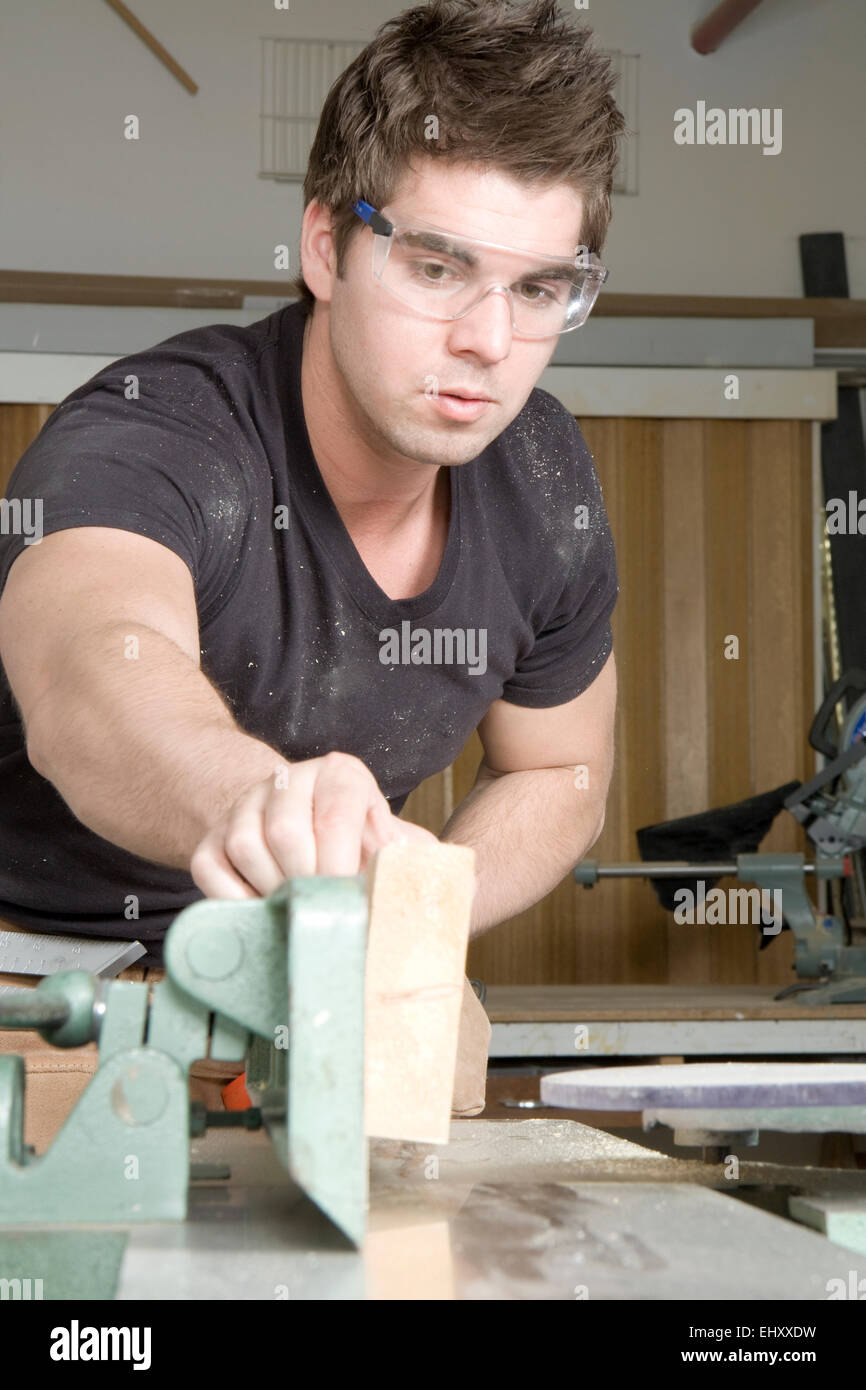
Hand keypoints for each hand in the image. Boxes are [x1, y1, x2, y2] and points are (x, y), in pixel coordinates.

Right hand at [189, 751, 437, 897]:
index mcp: (340, 774)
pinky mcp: (212, 838)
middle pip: (285, 832)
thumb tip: (405, 876)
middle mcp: (288, 780)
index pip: (335, 810)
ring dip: (273, 891)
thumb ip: (405, 855)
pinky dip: (237, 900)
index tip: (343, 893)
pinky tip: (264, 910)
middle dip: (305, 881)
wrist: (302, 831)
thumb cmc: (356, 844)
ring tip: (297, 908)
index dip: (339, 860)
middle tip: (321, 908)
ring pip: (246, 848)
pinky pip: (210, 871)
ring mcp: (244, 807)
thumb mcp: (390, 839)